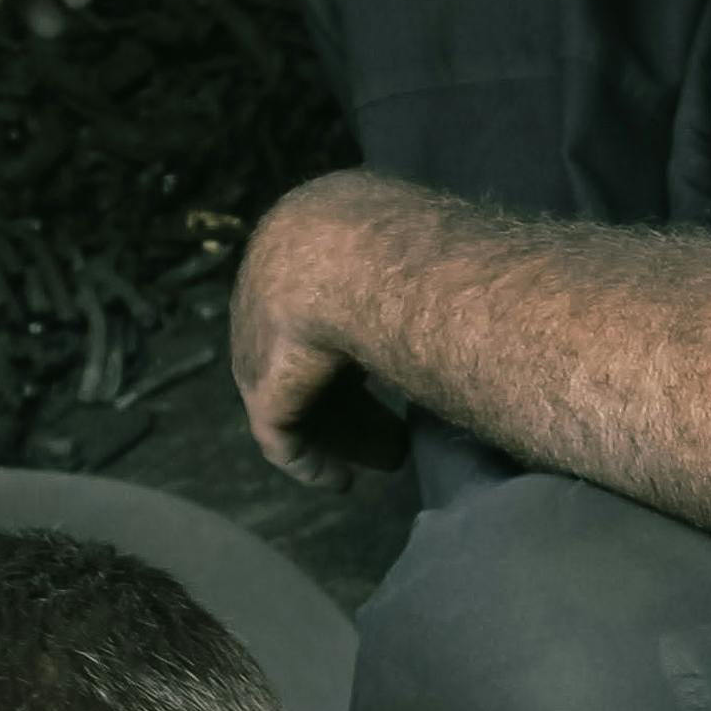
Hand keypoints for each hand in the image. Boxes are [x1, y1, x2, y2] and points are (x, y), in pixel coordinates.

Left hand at [232, 179, 412, 484]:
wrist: (370, 261)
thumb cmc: (416, 242)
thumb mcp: (412, 239)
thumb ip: (410, 266)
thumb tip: (455, 289)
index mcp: (304, 228)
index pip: (325, 296)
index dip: (363, 338)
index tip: (399, 365)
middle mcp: (268, 276)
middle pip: (310, 350)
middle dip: (354, 396)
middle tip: (396, 429)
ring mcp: (255, 332)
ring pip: (298, 392)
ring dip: (341, 432)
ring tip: (387, 462)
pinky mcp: (260, 381)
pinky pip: (282, 430)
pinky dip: (310, 459)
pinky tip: (338, 482)